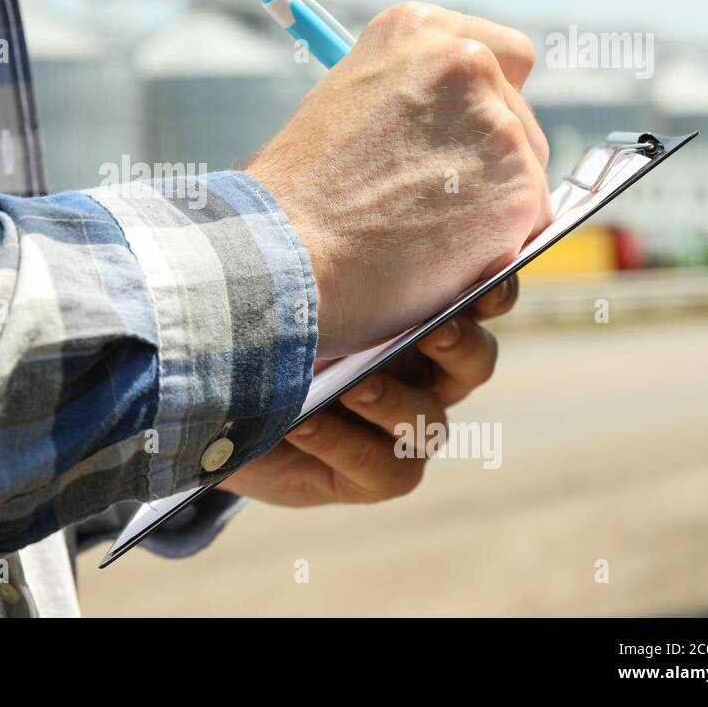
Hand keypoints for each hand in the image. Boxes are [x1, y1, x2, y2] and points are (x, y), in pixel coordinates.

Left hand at [218, 276, 517, 505]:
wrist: (213, 405)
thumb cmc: (260, 330)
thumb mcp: (287, 290)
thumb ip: (325, 271)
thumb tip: (344, 231)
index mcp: (417, 318)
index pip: (478, 301)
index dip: (493, 292)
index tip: (490, 276)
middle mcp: (423, 374)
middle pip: (474, 363)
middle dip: (461, 345)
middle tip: (438, 330)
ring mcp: (402, 429)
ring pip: (430, 422)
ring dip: (395, 402)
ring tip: (356, 384)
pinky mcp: (373, 476)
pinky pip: (384, 467)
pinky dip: (343, 444)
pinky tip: (304, 425)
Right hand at [246, 2, 550, 356]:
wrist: (286, 245)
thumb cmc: (295, 188)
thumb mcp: (343, 101)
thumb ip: (405, 96)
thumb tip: (445, 126)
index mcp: (417, 29)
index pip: (496, 53)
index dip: (482, 98)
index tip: (463, 130)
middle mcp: (466, 60)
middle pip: (517, 111)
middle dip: (488, 154)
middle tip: (437, 195)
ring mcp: (498, 123)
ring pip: (525, 168)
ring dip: (491, 199)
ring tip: (427, 228)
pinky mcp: (519, 186)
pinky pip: (528, 219)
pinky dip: (496, 241)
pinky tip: (444, 252)